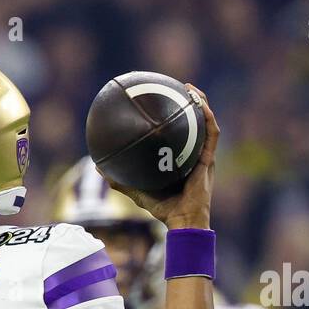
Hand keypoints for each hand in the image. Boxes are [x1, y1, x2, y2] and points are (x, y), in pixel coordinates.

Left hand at [106, 83, 217, 229]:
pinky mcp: (209, 159)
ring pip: (206, 123)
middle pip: (194, 124)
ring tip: (189, 89)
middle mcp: (194, 155)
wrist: (182, 220)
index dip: (174, 118)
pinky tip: (198, 104)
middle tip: (177, 88)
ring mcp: (204, 156)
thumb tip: (97, 167)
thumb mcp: (137, 191)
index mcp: (181, 160)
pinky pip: (211, 133)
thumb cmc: (163, 209)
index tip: (162, 101)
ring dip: (201, 104)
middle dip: (189, 105)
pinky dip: (207, 117)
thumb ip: (120, 179)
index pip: (179, 135)